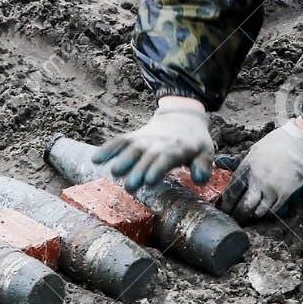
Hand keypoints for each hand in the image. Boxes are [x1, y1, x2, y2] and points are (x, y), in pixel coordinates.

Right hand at [92, 97, 213, 190]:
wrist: (181, 117)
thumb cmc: (194, 141)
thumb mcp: (207, 151)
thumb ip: (204, 165)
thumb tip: (200, 179)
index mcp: (177, 148)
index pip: (165, 159)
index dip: (157, 168)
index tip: (149, 181)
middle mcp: (158, 143)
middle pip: (146, 157)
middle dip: (138, 170)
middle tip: (130, 186)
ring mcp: (144, 140)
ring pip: (130, 148)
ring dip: (121, 160)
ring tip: (113, 173)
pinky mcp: (133, 138)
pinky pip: (119, 142)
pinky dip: (107, 149)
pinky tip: (95, 159)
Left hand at [220, 119, 302, 219]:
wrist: (302, 142)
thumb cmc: (280, 142)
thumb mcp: (256, 149)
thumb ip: (245, 163)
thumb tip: (231, 170)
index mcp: (248, 166)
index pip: (232, 191)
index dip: (227, 203)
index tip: (225, 208)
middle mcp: (257, 179)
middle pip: (243, 205)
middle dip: (238, 214)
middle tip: (236, 218)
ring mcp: (271, 188)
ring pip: (258, 211)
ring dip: (254, 215)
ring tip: (252, 215)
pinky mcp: (284, 193)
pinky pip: (273, 210)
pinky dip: (268, 213)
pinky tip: (266, 212)